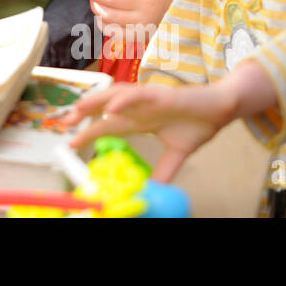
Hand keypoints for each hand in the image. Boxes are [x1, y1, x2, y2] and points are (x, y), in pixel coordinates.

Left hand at [64, 81, 234, 181]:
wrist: (222, 109)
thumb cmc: (199, 124)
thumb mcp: (178, 154)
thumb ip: (165, 170)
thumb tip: (154, 190)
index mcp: (141, 120)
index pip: (108, 126)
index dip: (89, 132)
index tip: (70, 141)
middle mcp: (139, 108)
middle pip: (104, 108)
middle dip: (84, 113)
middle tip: (64, 122)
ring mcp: (148, 99)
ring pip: (115, 96)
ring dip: (95, 101)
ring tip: (78, 109)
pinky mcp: (160, 94)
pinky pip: (138, 95)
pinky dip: (123, 100)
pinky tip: (110, 107)